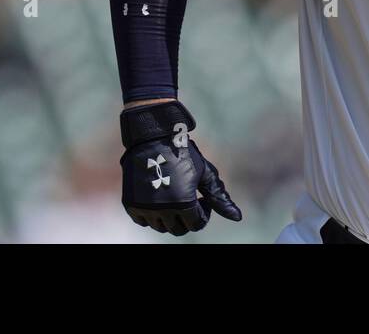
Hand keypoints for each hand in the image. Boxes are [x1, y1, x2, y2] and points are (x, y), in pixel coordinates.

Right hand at [119, 100, 241, 234]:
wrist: (152, 137)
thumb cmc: (184, 154)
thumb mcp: (205, 174)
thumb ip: (220, 198)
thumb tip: (238, 218)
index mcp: (183, 203)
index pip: (196, 225)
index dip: (203, 214)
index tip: (203, 200)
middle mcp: (162, 210)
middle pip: (178, 229)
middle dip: (188, 219)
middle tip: (190, 202)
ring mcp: (145, 208)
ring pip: (161, 227)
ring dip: (170, 218)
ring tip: (175, 199)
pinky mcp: (130, 204)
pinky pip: (143, 221)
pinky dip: (152, 215)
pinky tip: (160, 199)